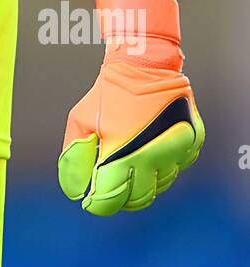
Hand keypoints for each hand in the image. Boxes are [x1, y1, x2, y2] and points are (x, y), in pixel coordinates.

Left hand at [58, 0, 203, 214]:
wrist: (144, 64)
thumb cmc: (108, 92)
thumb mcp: (80, 119)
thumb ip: (74, 157)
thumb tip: (75, 189)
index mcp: (123, 154)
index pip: (110, 199)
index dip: (97, 202)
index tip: (90, 198)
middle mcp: (154, 157)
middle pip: (137, 199)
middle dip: (120, 196)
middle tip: (109, 183)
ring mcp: (176, 151)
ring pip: (159, 186)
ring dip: (142, 182)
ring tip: (127, 163)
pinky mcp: (191, 143)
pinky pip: (176, 168)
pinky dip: (161, 167)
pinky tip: (148, 151)